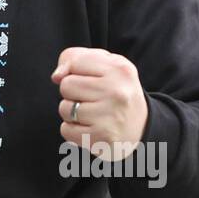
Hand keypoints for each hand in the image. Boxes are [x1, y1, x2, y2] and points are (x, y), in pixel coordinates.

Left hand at [51, 47, 147, 161]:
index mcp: (119, 69)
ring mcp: (110, 117)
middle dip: (72, 92)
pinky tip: (90, 128)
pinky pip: (66, 130)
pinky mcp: (102, 138)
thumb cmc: (115, 91)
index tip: (89, 79)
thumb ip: (76, 59)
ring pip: (64, 108)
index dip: (75, 71)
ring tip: (92, 114)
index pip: (75, 61)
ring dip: (71, 113)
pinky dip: (72, 130)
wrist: (142, 127)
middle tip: (91, 99)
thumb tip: (56, 76)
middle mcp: (117, 92)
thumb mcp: (105, 65)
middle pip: (66, 85)